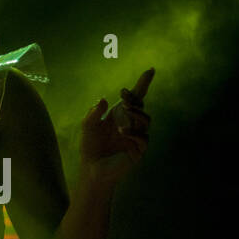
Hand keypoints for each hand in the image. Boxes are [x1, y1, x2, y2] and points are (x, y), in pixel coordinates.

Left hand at [79, 67, 153, 185]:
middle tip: (122, 96)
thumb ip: (93, 112)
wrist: (92, 168)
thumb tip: (103, 99)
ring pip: (146, 120)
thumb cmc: (90, 146)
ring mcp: (136, 137)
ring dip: (136, 114)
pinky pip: (143, 138)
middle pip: (141, 106)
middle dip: (133, 99)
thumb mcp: (88, 125)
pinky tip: (123, 132)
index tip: (150, 70)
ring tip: (124, 113)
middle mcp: (131, 123)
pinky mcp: (138, 150)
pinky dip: (134, 133)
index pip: (135, 97)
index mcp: (120, 114)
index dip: (143, 83)